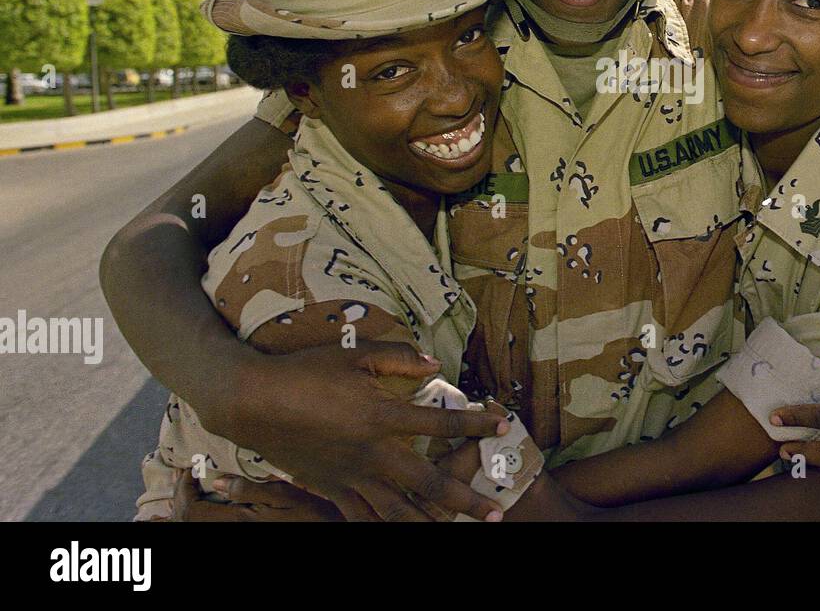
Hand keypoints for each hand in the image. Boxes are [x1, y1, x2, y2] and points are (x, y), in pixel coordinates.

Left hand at [172, 475, 342, 521]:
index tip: (187, 470)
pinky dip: (195, 520)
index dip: (182, 489)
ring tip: (182, 492)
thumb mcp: (285, 495)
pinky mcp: (244, 532)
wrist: (325, 532)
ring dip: (183, 510)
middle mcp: (230, 532)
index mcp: (236, 520)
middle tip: (182, 476)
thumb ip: (249, 488)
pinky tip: (195, 510)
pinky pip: (207, 529)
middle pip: (187, 521)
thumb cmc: (310, 515)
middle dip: (179, 498)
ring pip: (195, 527)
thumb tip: (216, 481)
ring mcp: (236, 534)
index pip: (190, 510)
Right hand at [200, 340, 509, 521]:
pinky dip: (386, 525)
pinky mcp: (332, 489)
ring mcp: (351, 476)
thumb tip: (435, 364)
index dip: (475, 424)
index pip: (440, 423)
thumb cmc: (305, 371)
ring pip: (399, 510)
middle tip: (496, 512)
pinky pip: (364, 516)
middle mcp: (371, 452)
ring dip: (432, 522)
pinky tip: (405, 529)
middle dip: (466, 499)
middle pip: (429, 483)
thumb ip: (398, 357)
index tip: (503, 426)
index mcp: (381, 415)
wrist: (253, 402)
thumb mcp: (354, 353)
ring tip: (457, 530)